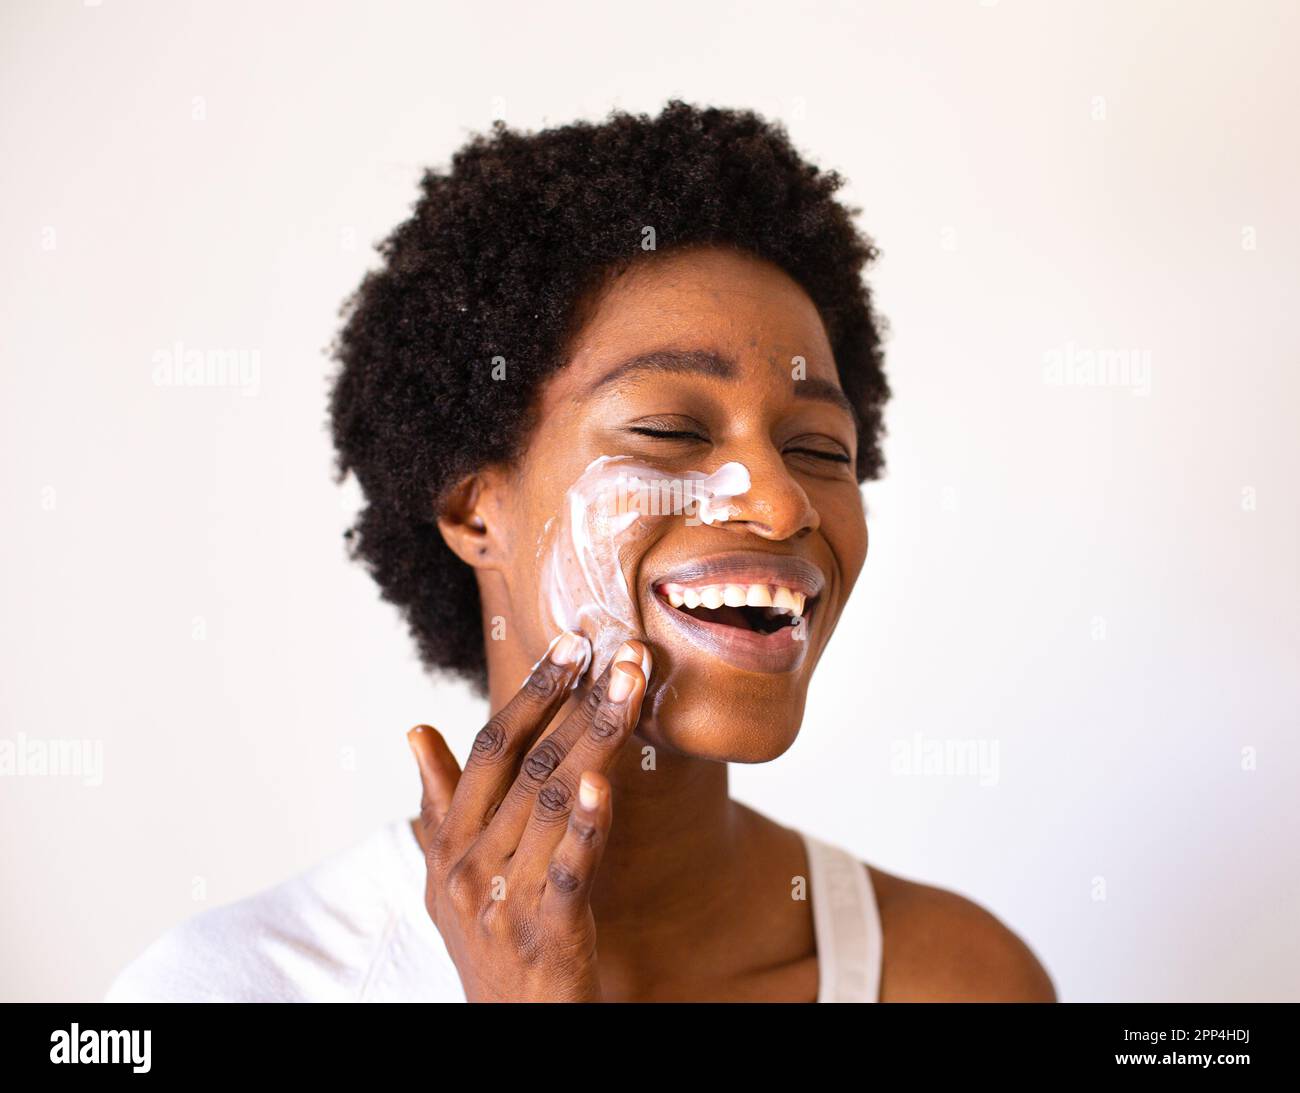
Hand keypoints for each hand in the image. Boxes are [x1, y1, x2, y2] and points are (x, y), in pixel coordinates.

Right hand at [406, 633, 650, 1001]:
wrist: (510, 1028)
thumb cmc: (488, 940)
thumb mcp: (451, 872)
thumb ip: (439, 800)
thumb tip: (416, 730)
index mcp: (449, 840)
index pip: (490, 748)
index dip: (533, 692)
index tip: (572, 645)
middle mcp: (470, 863)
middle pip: (528, 763)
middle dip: (579, 700)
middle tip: (622, 651)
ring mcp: (505, 898)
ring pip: (552, 800)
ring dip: (597, 738)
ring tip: (632, 689)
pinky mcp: (546, 934)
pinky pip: (568, 870)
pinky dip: (586, 825)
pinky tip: (604, 786)